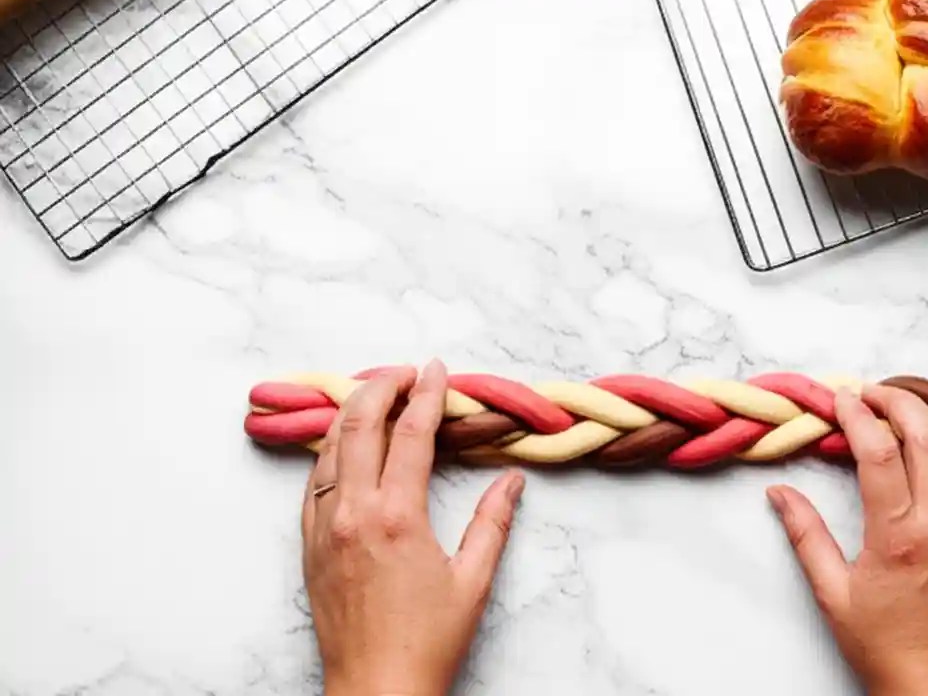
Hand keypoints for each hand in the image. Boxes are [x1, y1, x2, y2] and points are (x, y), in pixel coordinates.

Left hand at [302, 360, 525, 695]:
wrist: (376, 689)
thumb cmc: (427, 642)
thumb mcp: (473, 581)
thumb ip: (493, 523)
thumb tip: (512, 479)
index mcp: (397, 516)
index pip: (412, 433)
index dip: (427, 393)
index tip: (437, 370)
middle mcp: (353, 513)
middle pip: (360, 424)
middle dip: (381, 385)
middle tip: (405, 372)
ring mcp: (323, 527)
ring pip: (329, 447)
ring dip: (352, 412)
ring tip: (375, 393)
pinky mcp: (308, 546)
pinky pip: (313, 481)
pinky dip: (330, 450)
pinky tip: (345, 445)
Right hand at [767, 385, 927, 695]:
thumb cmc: (884, 648)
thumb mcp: (832, 595)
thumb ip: (805, 536)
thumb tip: (779, 493)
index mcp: (898, 537)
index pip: (880, 453)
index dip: (858, 416)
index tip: (841, 397)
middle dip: (899, 401)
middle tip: (870, 391)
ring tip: (897, 405)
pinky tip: (927, 444)